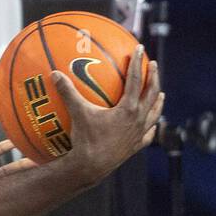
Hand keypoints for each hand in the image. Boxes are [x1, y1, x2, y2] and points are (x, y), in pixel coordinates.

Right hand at [52, 45, 163, 185]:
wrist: (92, 167)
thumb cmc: (86, 139)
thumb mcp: (77, 112)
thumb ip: (68, 92)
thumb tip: (55, 73)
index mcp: (128, 109)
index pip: (135, 80)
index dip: (138, 63)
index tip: (141, 48)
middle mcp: (138, 120)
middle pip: (150, 93)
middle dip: (153, 77)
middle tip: (153, 64)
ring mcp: (139, 134)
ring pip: (154, 113)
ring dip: (157, 100)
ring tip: (160, 92)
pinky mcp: (136, 146)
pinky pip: (148, 134)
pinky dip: (151, 126)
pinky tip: (151, 125)